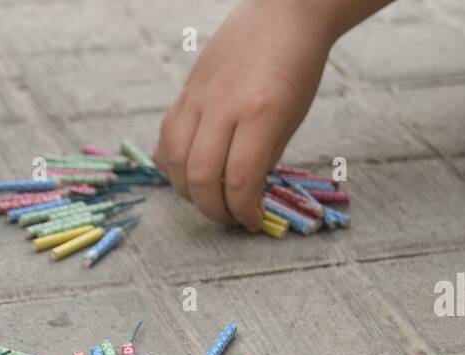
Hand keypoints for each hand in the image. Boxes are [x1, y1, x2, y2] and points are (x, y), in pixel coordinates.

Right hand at [155, 0, 339, 231]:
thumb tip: (242, 193)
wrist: (282, 13)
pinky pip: (167, 139)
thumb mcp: (292, 117)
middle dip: (214, 209)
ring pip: (175, 162)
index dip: (244, 211)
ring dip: (189, 192)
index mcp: (260, 112)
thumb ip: (264, 156)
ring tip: (209, 199)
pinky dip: (173, 165)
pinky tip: (189, 173)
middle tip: (230, 218)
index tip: (253, 223)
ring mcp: (198, 97)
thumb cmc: (297, 67)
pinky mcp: (185, 93)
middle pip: (201, 176)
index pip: (239, 179)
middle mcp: (223, 105)